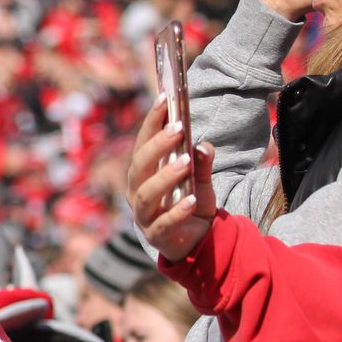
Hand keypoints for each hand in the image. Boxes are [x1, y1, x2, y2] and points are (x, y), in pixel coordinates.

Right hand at [127, 98, 217, 261]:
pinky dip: (177, 211)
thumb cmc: (191, 204)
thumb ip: (202, 164)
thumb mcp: (202, 181)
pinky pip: (163, 223)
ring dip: (165, 176)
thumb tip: (203, 145)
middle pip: (140, 166)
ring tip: (186, 162)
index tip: (165, 99)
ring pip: (146, 194)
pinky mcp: (156, 235)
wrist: (197, 242)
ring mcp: (144, 214)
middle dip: (157, 145)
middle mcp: (137, 191)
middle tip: (178, 127)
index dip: (152, 121)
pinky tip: (192, 201)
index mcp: (144, 173)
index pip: (143, 142)